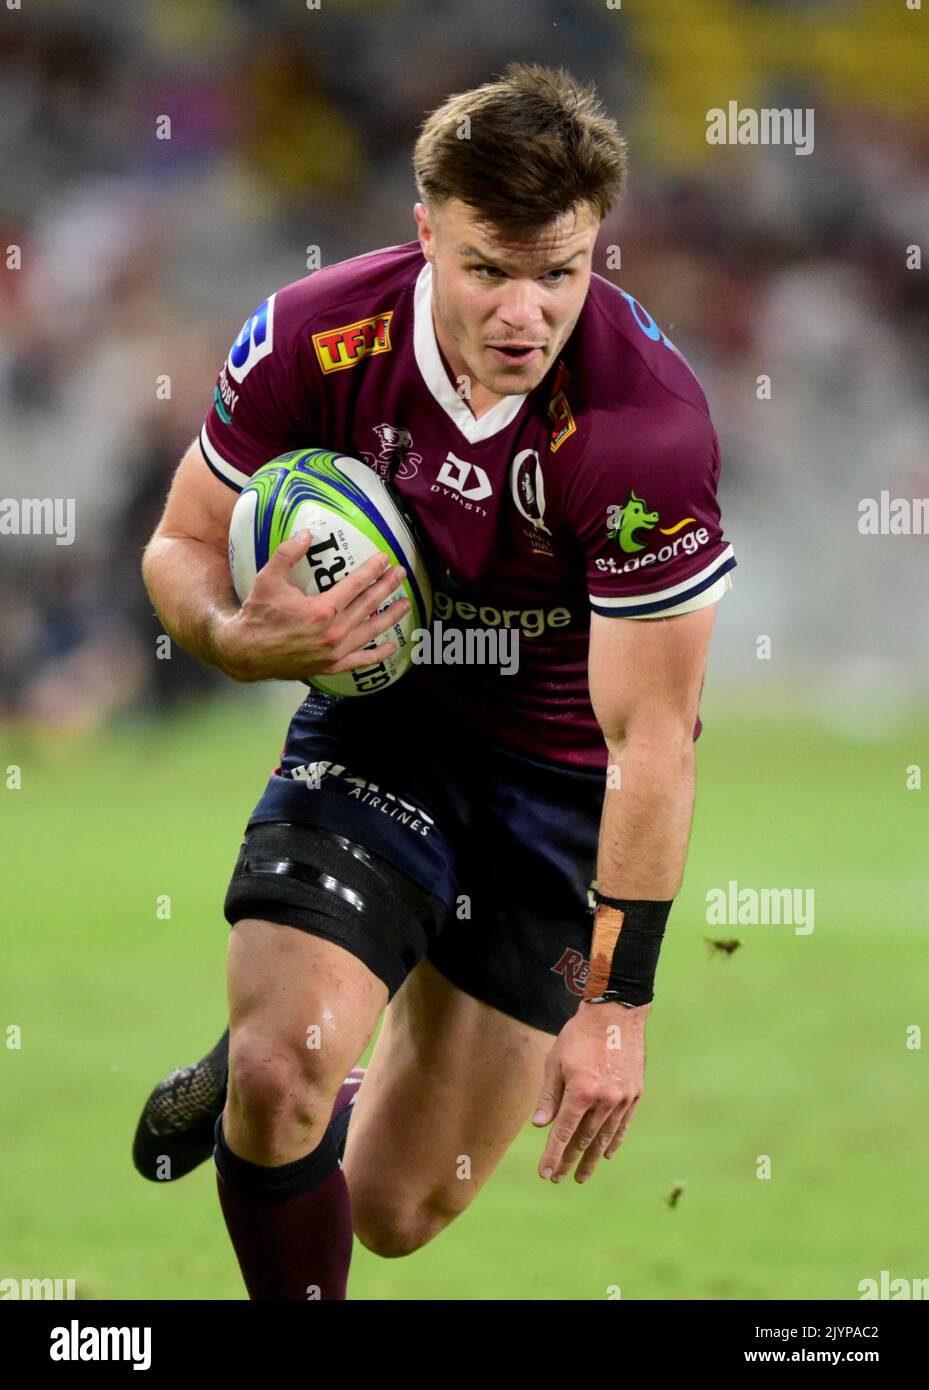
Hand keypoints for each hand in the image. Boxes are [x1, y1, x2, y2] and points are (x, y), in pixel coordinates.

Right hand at [217, 529, 409, 682]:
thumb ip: (288, 554)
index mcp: (322, 610)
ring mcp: (334, 652)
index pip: (355, 585)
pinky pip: (360, 661)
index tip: (385, 559)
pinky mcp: (330, 666)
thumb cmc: (257, 614)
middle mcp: (333, 632)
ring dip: (390, 616)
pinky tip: (391, 646)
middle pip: (368, 605)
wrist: (246, 652)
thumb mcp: (268, 579)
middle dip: (387, 587)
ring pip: (370, 631)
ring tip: (405, 604)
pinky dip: (377, 655)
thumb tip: (307, 534)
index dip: (372, 570)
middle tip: (401, 574)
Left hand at [532, 1000, 649, 1184]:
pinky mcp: (634, 1094)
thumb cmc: (579, 1035)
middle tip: (559, 1178)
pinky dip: (613, 1141)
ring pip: (604, 1137)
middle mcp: (604, 1100)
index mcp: (581, 1092)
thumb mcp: (555, 1062)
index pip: (563, 1133)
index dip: (553, 1155)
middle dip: (569, 1161)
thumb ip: (549, 1097)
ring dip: (591, 1158)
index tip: (546, 1174)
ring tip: (582, 1176)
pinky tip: (606, 1154)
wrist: (615, 1014)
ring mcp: (622, 1099)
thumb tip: (540, 1127)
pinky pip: (622, 1126)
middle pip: (583, 1139)